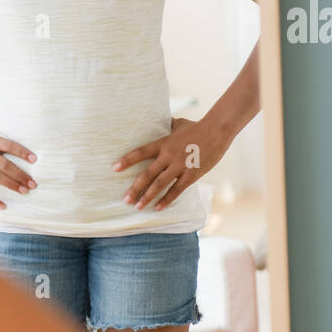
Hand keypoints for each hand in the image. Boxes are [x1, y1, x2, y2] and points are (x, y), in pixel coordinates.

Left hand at [112, 116, 229, 211]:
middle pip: (147, 174)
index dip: (127, 160)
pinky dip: (167, 200)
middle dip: (135, 188)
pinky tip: (158, 208)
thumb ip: (166, 127)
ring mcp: (180, 166)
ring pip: (160, 184)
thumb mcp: (178, 124)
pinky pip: (177, 190)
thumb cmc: (196, 126)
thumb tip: (160, 123)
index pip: (140, 152)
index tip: (115, 168)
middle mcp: (169, 156)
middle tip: (125, 199)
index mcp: (163, 143)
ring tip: (138, 206)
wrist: (217, 130)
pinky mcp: (192, 174)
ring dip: (147, 196)